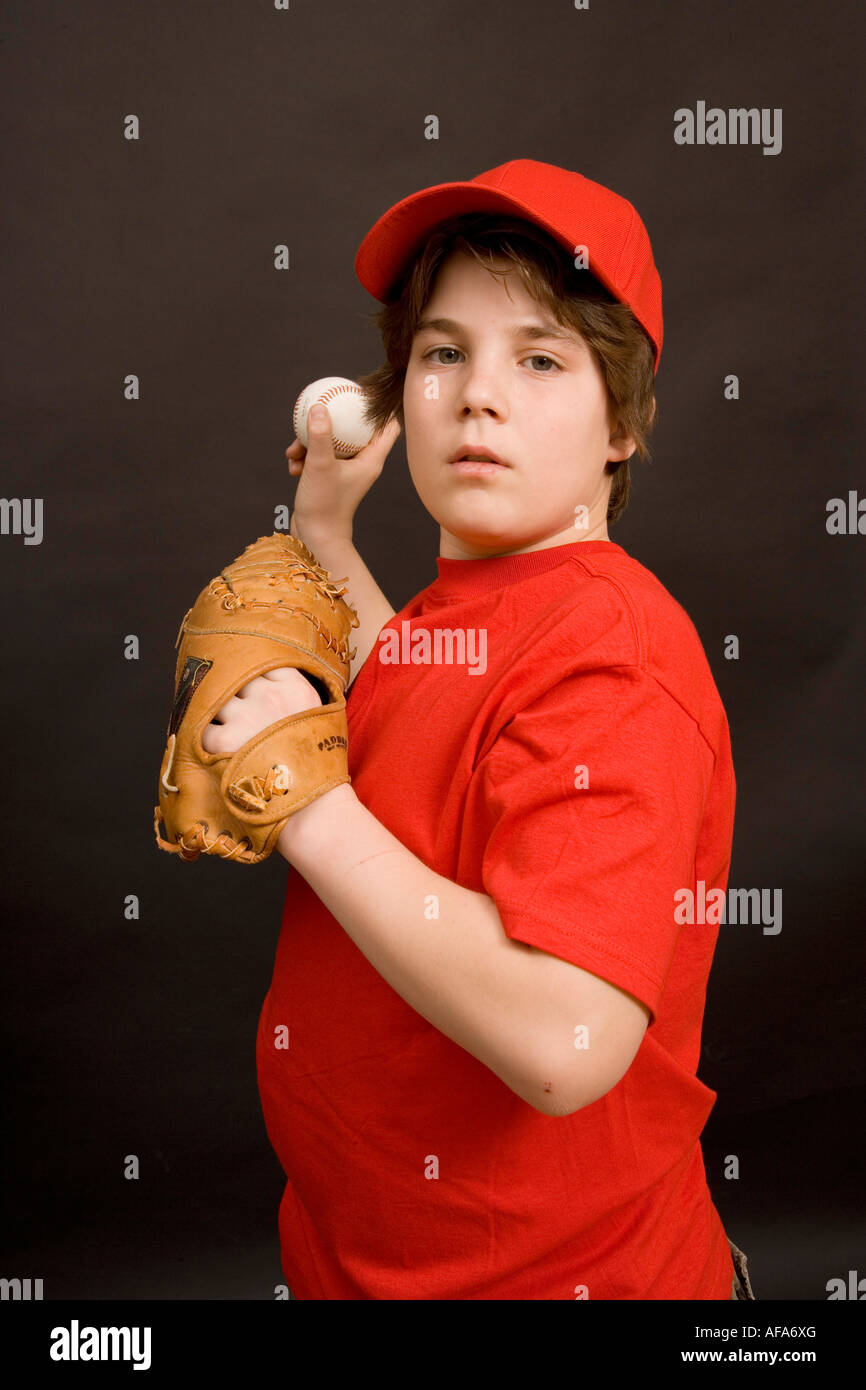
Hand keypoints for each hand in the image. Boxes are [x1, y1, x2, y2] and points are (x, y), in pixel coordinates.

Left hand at [201, 668, 322, 755]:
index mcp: (296, 688)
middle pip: (239, 682)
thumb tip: (275, 683)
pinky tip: (223, 754)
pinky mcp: (224, 740)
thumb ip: (300, 696)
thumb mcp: (323, 719)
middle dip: (239, 699)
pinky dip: (209, 741)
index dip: (258, 682)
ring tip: (233, 737)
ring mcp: (246, 716)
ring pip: (218, 702)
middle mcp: (270, 696)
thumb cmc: (320, 767)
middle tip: (243, 719)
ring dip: (223, 718)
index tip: (256, 694)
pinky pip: (205, 730)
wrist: (313, 805)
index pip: (264, 665)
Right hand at [288, 405, 400, 545]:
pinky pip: (320, 457)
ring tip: (295, 449)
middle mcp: (363, 464)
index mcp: (372, 459)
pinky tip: (292, 464)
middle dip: (336, 420)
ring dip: (312, 441)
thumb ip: (320, 435)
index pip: (389, 427)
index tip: (362, 394)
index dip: (380, 409)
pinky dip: (306, 457)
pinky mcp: (330, 479)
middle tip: (323, 406)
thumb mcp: (320, 465)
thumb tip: (319, 407)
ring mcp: (346, 471)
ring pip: (333, 443)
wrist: (314, 537)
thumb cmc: (324, 505)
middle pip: (357, 430)